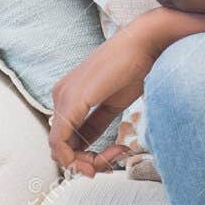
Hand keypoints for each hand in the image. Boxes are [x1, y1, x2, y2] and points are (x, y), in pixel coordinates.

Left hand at [49, 15, 164, 177]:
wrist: (145, 42)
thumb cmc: (137, 66)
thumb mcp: (115, 101)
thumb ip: (98, 121)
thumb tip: (92, 144)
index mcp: (70, 95)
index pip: (67, 136)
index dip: (85, 156)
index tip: (114, 158)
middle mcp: (61, 96)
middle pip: (61, 145)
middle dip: (86, 161)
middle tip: (114, 161)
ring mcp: (63, 98)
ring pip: (58, 147)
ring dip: (86, 161)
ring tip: (117, 154)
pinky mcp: (71, 102)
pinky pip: (59, 141)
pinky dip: (74, 157)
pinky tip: (99, 158)